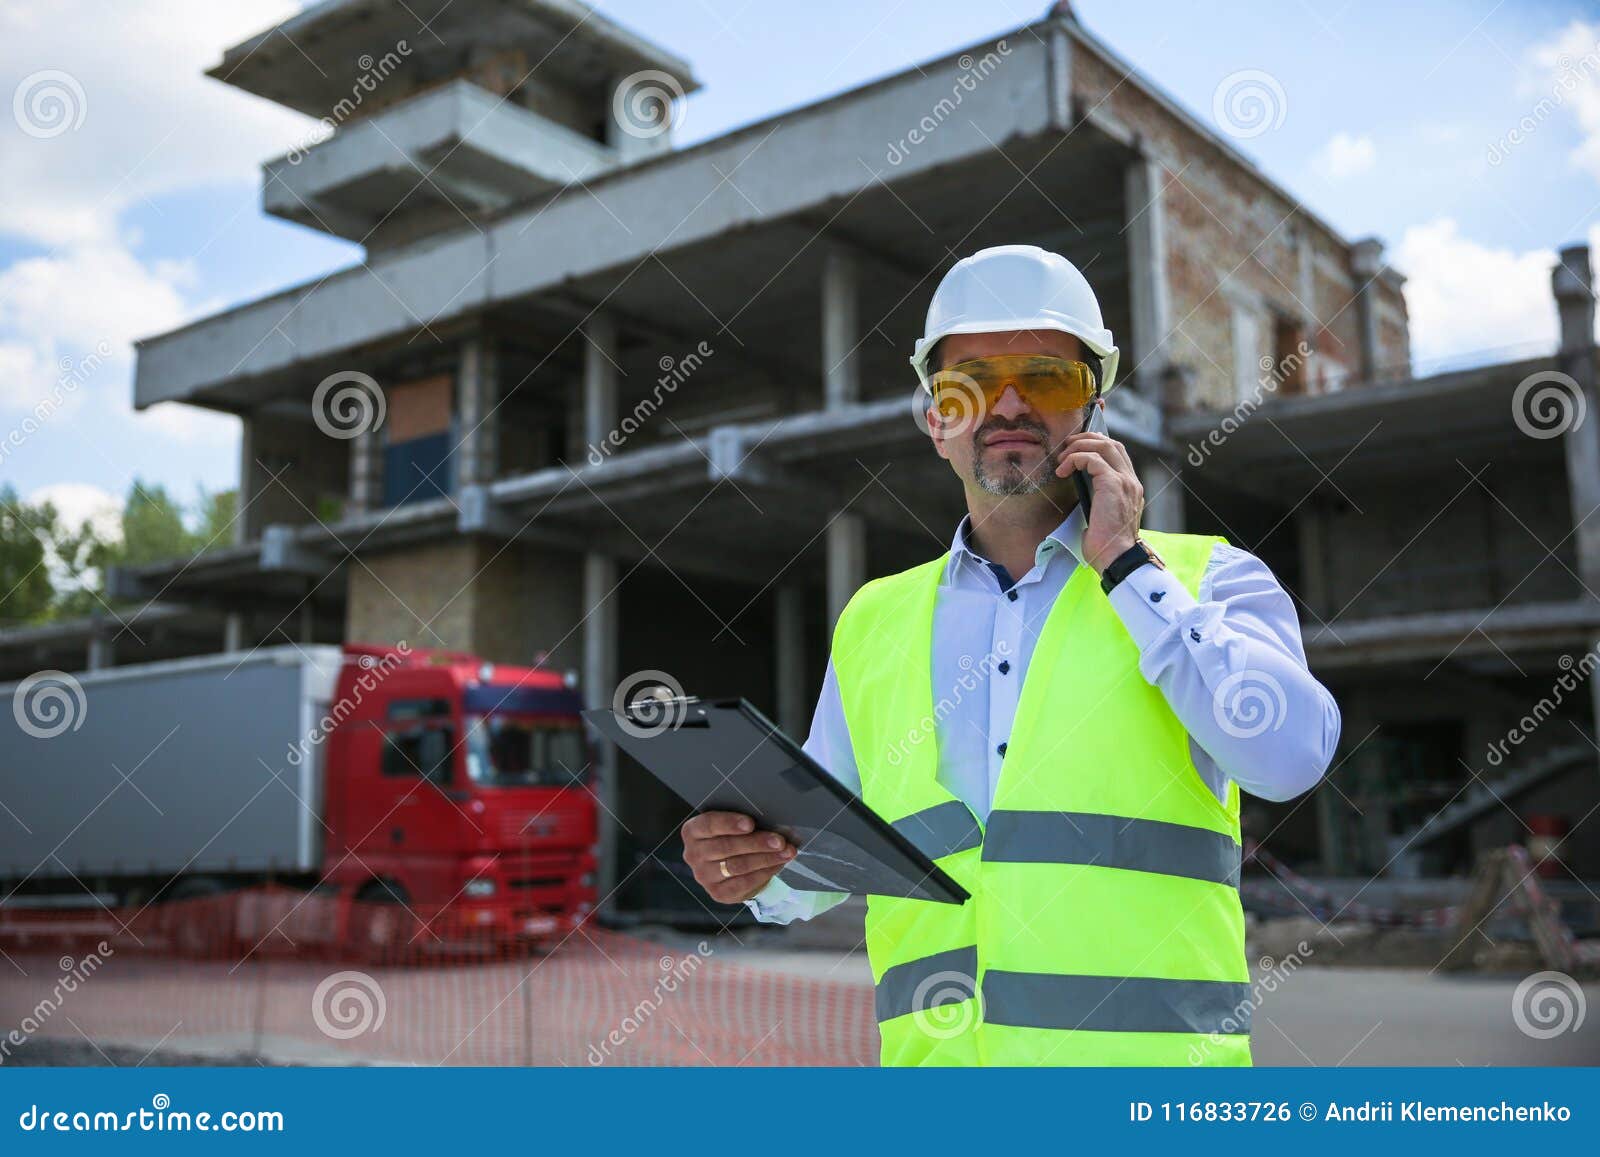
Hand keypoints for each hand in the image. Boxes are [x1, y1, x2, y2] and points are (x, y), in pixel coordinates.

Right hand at [680, 811, 796, 903]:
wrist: (732, 866)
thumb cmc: (734, 836)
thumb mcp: (733, 824)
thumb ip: (744, 821)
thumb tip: (771, 819)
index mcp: (693, 831)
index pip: (709, 825)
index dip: (729, 823)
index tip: (750, 823)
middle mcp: (693, 854)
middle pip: (726, 847)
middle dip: (756, 843)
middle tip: (779, 840)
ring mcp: (704, 876)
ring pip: (737, 866)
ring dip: (765, 858)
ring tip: (786, 851)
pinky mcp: (717, 893)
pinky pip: (743, 883)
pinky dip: (764, 873)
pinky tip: (778, 864)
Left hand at [1055, 427, 1143, 573]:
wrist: (1116, 559)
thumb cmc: (1106, 546)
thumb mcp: (1102, 517)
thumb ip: (1098, 500)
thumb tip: (1080, 489)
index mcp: (1130, 488)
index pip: (1118, 454)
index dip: (1097, 445)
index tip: (1076, 450)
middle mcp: (1131, 481)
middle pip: (1112, 443)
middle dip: (1087, 439)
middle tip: (1066, 447)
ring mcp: (1124, 481)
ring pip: (1104, 445)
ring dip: (1079, 447)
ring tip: (1061, 458)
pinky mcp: (1113, 485)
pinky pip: (1092, 459)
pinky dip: (1075, 459)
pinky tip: (1062, 471)